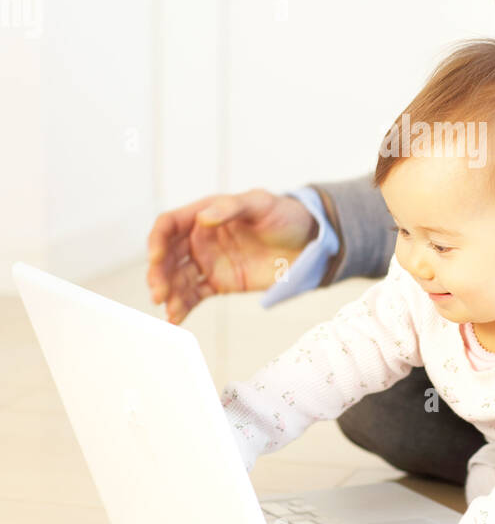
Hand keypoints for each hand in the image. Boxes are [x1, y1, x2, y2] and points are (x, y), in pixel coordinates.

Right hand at [146, 188, 319, 324]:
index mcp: (205, 214)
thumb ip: (231, 208)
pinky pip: (194, 296)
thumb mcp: (261, 204)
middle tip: (159, 293)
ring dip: (168, 293)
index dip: (157, 240)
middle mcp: (200, 238)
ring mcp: (208, 262)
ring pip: (177, 279)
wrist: (310, 243)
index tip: (155, 257)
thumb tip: (202, 219)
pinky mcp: (219, 283)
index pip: (169, 225)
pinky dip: (182, 307)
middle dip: (158, 274)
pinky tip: (174, 319)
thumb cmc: (285, 215)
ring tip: (168, 309)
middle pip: (167, 256)